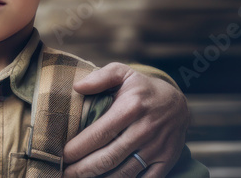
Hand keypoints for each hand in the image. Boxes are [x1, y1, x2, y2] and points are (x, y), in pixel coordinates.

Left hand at [62, 63, 188, 177]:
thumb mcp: (122, 73)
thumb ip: (99, 78)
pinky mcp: (166, 161)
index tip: (62, 155)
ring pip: (125, 172)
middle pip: (109, 157)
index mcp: (131, 108)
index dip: (79, 148)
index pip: (100, 133)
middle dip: (83, 169)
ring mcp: (157, 148)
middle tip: (64, 173)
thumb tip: (77, 87)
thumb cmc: (142, 88)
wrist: (179, 103)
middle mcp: (144, 130)